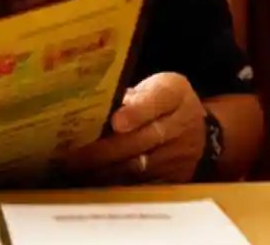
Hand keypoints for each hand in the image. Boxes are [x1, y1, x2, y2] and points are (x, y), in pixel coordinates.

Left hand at [63, 72, 205, 184]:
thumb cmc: (163, 102)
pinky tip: (93, 182)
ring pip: (139, 166)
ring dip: (105, 170)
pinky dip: (117, 183)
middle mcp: (182, 124)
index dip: (136, 112)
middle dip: (104, 150)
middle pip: (142, 140)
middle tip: (73, 157)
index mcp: (174, 93)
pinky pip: (143, 184)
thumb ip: (127, 96)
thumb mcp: (152, 87)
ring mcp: (181, 155)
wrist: (197, 128)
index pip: (157, 100)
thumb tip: (91, 108)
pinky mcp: (176, 178)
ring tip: (76, 171)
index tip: (115, 122)